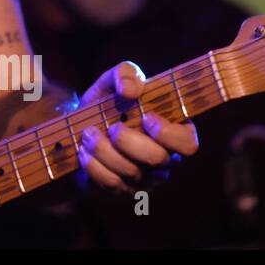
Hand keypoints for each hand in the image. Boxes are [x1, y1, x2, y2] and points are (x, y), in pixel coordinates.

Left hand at [75, 62, 198, 192]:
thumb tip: (130, 90)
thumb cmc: (106, 103)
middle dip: (129, 142)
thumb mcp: (113, 81)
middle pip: (159, 159)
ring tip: (88, 134)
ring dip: (104, 151)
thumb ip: (125, 74)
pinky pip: (112, 184)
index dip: (170, 134)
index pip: (188, 143)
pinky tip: (83, 152)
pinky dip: (93, 166)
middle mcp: (163, 160)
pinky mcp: (122, 190)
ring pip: (132, 173)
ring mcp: (144, 179)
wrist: (76, 127)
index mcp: (171, 133)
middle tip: (111, 127)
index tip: (146, 118)